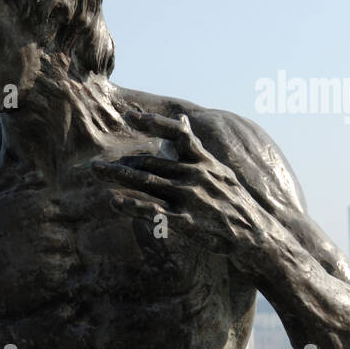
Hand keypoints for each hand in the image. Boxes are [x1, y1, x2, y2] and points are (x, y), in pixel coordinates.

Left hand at [91, 111, 270, 259]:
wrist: (255, 234)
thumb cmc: (232, 200)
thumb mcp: (218, 169)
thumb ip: (195, 147)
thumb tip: (183, 120)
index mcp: (203, 161)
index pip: (177, 134)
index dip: (153, 122)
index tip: (129, 115)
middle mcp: (195, 176)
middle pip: (151, 162)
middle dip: (122, 163)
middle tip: (94, 165)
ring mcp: (190, 198)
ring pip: (147, 183)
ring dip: (119, 176)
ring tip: (96, 172)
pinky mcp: (187, 222)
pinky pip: (154, 212)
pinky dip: (133, 206)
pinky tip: (114, 202)